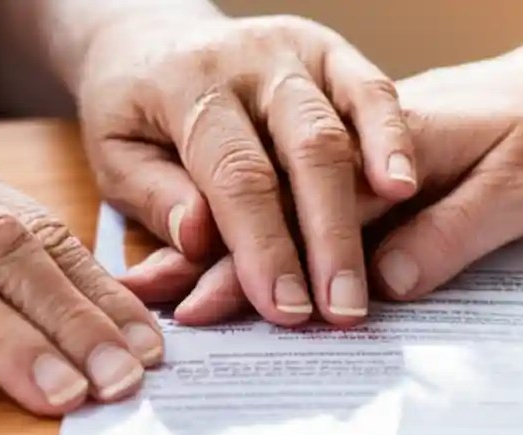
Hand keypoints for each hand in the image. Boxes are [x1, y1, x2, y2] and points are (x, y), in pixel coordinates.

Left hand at [75, 10, 417, 325]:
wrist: (152, 36)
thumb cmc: (133, 111)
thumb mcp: (117, 154)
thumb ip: (156, 196)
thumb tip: (199, 239)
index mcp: (188, 87)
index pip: (235, 173)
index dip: (262, 245)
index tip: (283, 306)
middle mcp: (249, 62)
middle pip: (306, 150)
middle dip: (327, 238)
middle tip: (340, 309)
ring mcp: (297, 53)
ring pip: (344, 125)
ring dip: (366, 206)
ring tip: (379, 274)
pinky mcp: (333, 53)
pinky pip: (373, 90)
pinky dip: (392, 138)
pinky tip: (404, 189)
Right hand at [152, 38, 522, 321]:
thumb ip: (454, 231)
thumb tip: (388, 280)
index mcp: (401, 127)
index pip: (325, 190)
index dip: (289, 249)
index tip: (266, 310)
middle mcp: (353, 119)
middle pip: (277, 183)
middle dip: (237, 253)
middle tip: (200, 314)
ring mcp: (336, 128)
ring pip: (258, 180)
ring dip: (214, 237)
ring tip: (175, 289)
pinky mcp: (334, 149)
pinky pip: (270, 182)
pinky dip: (229, 222)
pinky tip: (200, 254)